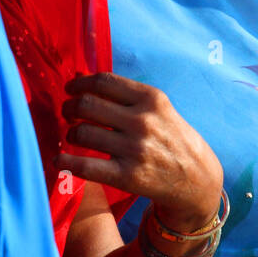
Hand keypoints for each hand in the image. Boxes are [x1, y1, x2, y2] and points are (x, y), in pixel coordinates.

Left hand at [58, 73, 223, 230]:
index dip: (79, 84)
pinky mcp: (128, 177)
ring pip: (82, 132)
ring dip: (70, 133)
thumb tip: (80, 77)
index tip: (71, 89)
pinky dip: (65, 162)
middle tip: (68, 113)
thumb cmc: (172, 138)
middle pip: (86, 105)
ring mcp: (135, 149)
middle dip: (69, 107)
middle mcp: (142, 121)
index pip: (103, 82)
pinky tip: (60, 160)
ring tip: (73, 136)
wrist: (197, 179)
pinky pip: (85, 166)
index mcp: (151, 98)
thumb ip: (125, 94)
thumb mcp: (158, 109)